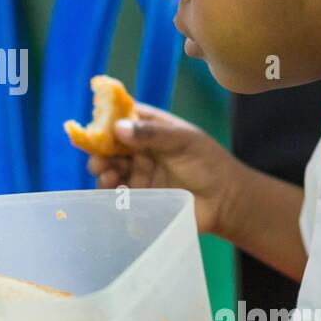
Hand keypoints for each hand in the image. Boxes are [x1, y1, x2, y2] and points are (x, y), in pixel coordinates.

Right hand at [86, 102, 242, 238]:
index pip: (121, 118)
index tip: (95, 128)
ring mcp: (137, 174)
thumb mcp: (183, 141)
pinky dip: (110, 192)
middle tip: (99, 160)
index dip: (105, 120)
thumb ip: (152, 133)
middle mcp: (139, 150)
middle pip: (108, 146)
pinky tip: (116, 191)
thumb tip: (118, 127)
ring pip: (108, 169)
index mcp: (149, 128)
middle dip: (99, 151)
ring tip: (108, 176)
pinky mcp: (138, 197)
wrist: (225, 201)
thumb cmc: (208, 163)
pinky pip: (116, 193)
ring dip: (102, 171)